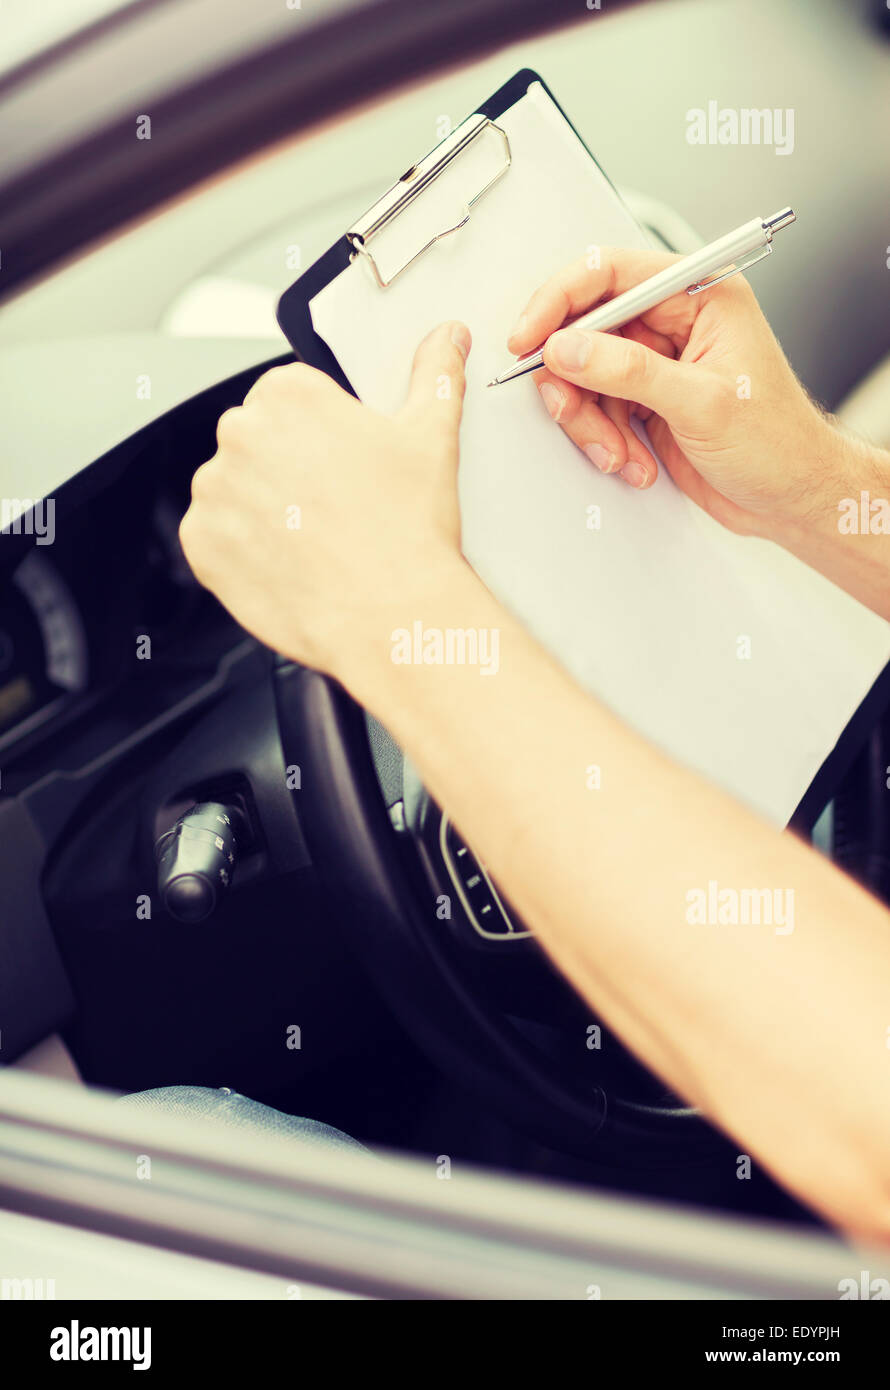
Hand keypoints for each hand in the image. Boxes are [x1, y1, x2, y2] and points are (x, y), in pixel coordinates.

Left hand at [179, 322, 470, 683]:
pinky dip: (241, 549)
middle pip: (257, 440)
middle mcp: (241, 434)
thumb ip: (435, 375)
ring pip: (233, 489)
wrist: (389, 615)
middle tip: (334, 504)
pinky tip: (289, 560)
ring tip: (315, 537)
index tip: (341, 460)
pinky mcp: (201, 543)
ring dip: (261, 508)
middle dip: (288, 468)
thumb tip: (445, 341)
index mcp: (288, 395)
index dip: (320, 432)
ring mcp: (214, 491)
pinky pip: (213, 537)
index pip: (289, 396)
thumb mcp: (432, 437)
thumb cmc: (407, 533)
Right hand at [508, 246, 841, 541]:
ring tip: (618, 453)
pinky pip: (597, 410)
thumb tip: (569, 349)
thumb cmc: (779, 444)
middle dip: (573, 380)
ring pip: (585, 376)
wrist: (792, 499)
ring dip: (590, 422)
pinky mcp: (646, 400)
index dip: (560, 302)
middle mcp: (676, 321)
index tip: (529, 338)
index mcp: (701, 295)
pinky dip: (603, 440)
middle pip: (586, 329)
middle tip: (570, 411)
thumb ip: (629, 372)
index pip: (610, 274)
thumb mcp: (702, 404)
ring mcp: (658, 363)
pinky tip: (634, 461)